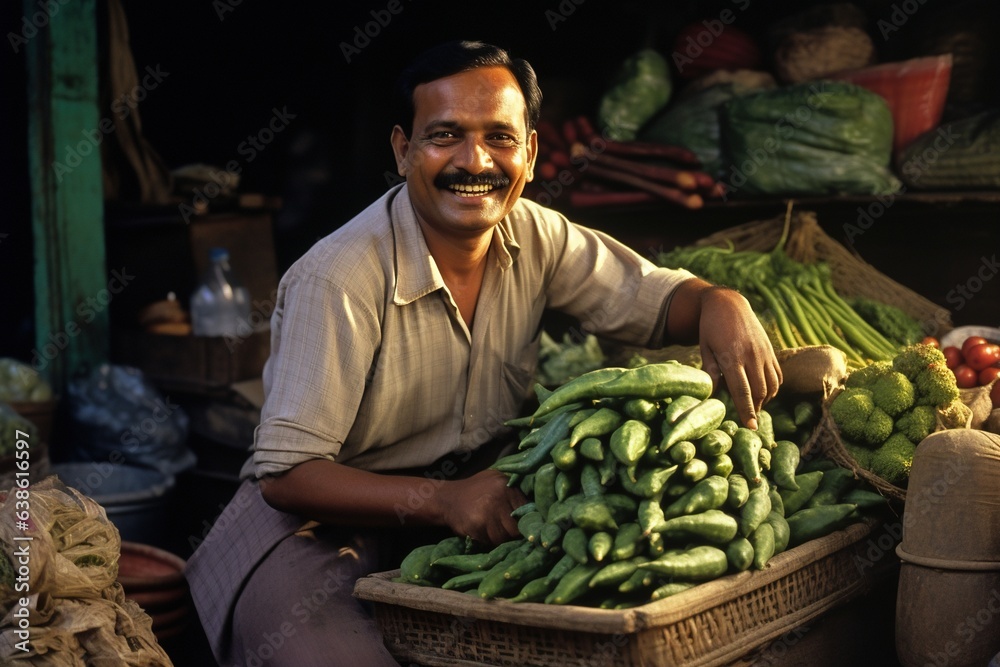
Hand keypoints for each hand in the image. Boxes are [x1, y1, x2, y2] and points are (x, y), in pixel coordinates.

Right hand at [434, 469, 526, 544]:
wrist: (446, 498)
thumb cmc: (475, 490)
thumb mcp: (496, 481)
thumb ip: (514, 492)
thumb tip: (538, 511)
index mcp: (506, 486)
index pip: (528, 510)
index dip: (527, 521)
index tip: (526, 527)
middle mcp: (498, 498)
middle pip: (518, 526)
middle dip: (514, 532)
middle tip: (507, 530)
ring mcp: (487, 513)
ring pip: (506, 537)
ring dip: (502, 538)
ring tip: (493, 530)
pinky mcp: (477, 526)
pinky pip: (492, 542)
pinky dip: (490, 541)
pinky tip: (483, 532)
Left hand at [697, 287, 782, 428]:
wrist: (728, 303)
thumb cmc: (710, 328)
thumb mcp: (704, 348)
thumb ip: (710, 372)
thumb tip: (711, 395)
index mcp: (732, 357)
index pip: (742, 391)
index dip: (747, 410)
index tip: (751, 426)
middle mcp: (751, 356)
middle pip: (759, 391)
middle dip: (756, 409)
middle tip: (749, 419)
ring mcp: (763, 352)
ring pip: (772, 385)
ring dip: (766, 400)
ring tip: (755, 406)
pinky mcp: (770, 350)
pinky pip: (778, 375)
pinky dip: (773, 387)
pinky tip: (764, 391)